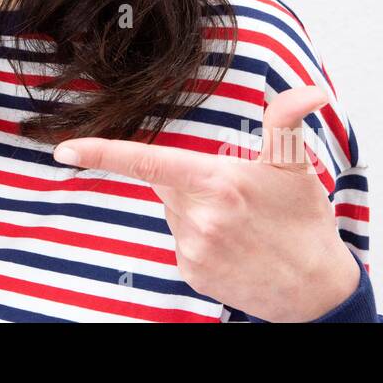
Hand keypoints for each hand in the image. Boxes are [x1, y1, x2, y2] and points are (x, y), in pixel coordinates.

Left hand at [53, 86, 359, 321]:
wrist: (317, 291)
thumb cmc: (304, 223)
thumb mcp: (295, 167)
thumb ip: (286, 122)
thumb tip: (309, 90)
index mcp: (217, 183)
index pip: (147, 162)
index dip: (102, 152)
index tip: (65, 148)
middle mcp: (198, 218)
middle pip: (167, 183)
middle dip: (190, 179)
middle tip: (234, 193)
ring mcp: (193, 249)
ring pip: (175, 211)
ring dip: (197, 209)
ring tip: (241, 223)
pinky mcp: (191, 272)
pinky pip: (183, 241)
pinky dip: (201, 236)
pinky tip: (233, 244)